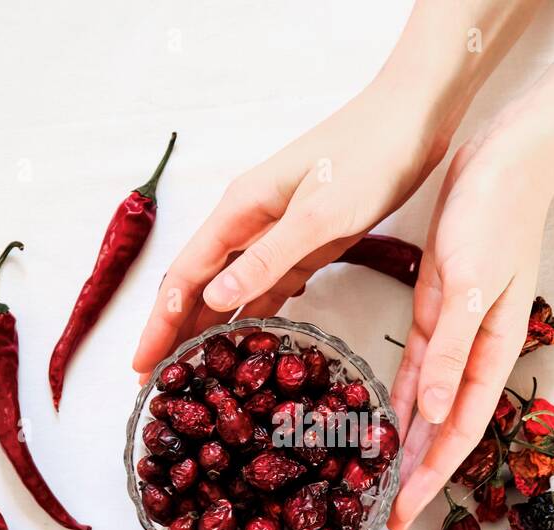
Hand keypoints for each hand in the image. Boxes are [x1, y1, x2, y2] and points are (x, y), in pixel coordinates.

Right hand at [131, 81, 453, 377]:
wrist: (413, 120)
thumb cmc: (368, 156)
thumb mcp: (319, 213)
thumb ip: (268, 257)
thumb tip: (211, 298)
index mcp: (240, 210)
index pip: (184, 277)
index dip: (160, 323)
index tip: (140, 366)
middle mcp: (249, 222)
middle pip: (198, 286)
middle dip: (174, 334)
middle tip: (156, 384)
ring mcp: (277, 233)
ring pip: (230, 291)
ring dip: (210, 330)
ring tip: (194, 374)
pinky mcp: (307, 243)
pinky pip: (269, 288)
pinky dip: (253, 316)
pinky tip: (249, 346)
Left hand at [388, 112, 553, 529]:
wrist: (505, 159)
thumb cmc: (497, 215)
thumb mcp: (472, 284)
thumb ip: (453, 349)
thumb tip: (435, 413)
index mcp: (493, 350)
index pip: (460, 431)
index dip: (432, 477)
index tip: (404, 516)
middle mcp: (475, 351)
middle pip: (444, 428)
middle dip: (417, 474)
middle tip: (386, 518)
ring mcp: (455, 330)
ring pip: (427, 402)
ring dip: (406, 441)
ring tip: (379, 481)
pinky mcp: (437, 306)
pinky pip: (415, 365)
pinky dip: (400, 395)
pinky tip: (381, 419)